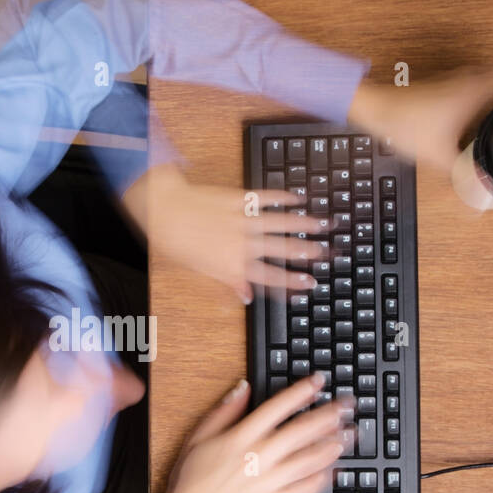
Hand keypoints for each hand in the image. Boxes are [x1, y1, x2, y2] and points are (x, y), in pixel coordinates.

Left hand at [122, 161, 324, 302]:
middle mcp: (243, 243)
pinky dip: (284, 197)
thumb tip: (247, 296)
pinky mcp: (239, 199)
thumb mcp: (203, 272)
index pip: (271, 277)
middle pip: (283, 249)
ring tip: (324, 224)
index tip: (311, 283)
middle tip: (328, 253)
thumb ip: (230, 283)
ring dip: (305, 223)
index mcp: (235, 265)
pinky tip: (298, 197)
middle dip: (309, 252)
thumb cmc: (178, 244)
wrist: (165, 212)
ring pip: (281, 223)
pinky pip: (266, 198)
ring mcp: (243, 220)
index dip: (293, 281)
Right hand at [150, 373, 351, 492]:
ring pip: (309, 460)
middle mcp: (259, 457)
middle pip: (302, 431)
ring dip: (332, 445)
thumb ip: (224, 410)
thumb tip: (243, 388)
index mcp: (241, 438)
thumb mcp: (199, 436)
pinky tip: (335, 470)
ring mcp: (269, 481)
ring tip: (349, 434)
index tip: (318, 382)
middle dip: (329, 416)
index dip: (301, 392)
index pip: (278, 408)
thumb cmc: (192, 479)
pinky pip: (304, 489)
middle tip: (347, 406)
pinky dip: (323, 480)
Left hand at [347, 62, 492, 177]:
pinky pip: (482, 82)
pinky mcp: (449, 85)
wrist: (376, 108)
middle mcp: (471, 80)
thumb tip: (481, 192)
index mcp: (477, 91)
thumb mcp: (438, 156)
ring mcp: (460, 80)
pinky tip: (489, 109)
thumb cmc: (403, 123)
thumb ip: (463, 176)